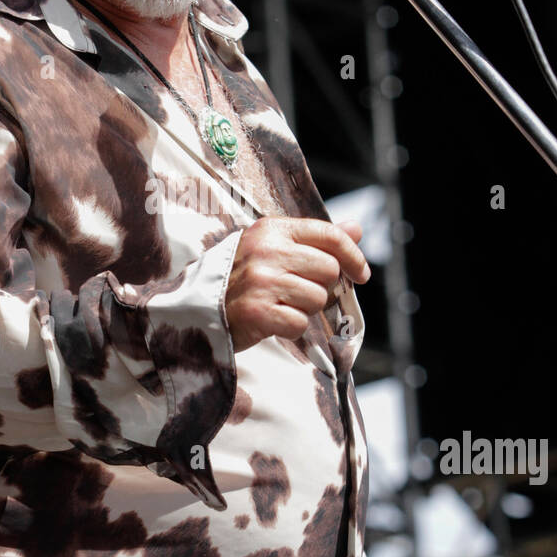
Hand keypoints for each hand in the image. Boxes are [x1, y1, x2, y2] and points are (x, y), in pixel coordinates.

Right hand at [224, 217, 369, 351]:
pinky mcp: (257, 312)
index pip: (330, 235)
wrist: (195, 308)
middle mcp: (267, 251)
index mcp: (272, 229)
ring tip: (279, 305)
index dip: (353, 256)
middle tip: (297, 292)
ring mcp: (261, 281)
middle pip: (329, 270)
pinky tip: (272, 320)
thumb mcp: (273, 249)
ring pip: (317, 299)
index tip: (360, 274)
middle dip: (321, 287)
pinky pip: (299, 323)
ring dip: (304, 309)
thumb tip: (356, 228)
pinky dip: (291, 327)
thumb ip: (316, 239)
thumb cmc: (240, 279)